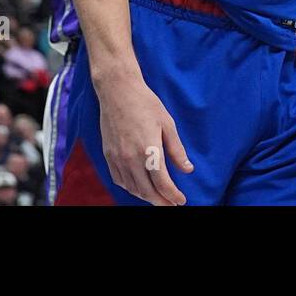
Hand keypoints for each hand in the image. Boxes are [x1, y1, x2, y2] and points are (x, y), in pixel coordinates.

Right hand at [96, 72, 192, 205]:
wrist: (118, 91)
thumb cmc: (146, 103)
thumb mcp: (167, 123)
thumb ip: (176, 150)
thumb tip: (187, 169)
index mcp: (148, 149)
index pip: (162, 182)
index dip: (173, 195)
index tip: (181, 200)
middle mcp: (130, 157)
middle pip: (147, 191)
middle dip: (161, 201)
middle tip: (171, 204)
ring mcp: (117, 158)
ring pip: (132, 188)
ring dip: (146, 196)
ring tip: (158, 197)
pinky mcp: (108, 155)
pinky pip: (119, 179)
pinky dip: (130, 188)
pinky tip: (139, 187)